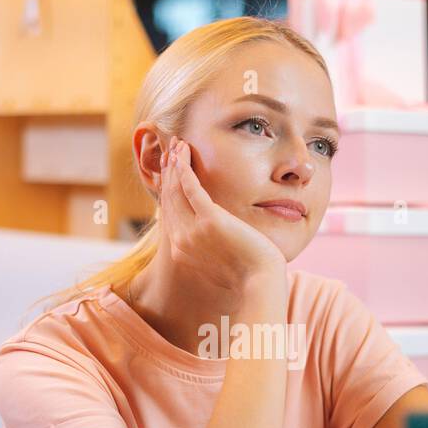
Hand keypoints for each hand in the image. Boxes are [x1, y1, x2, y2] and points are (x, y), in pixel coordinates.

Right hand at [159, 136, 286, 293]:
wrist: (260, 283)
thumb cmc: (248, 276)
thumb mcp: (222, 263)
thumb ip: (212, 249)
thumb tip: (217, 242)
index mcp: (182, 251)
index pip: (169, 213)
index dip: (168, 189)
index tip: (170, 171)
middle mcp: (181, 241)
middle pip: (169, 199)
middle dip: (168, 172)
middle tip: (170, 149)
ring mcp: (193, 231)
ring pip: (176, 190)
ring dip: (175, 164)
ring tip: (177, 144)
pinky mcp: (210, 221)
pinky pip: (190, 189)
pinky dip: (184, 169)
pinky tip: (183, 153)